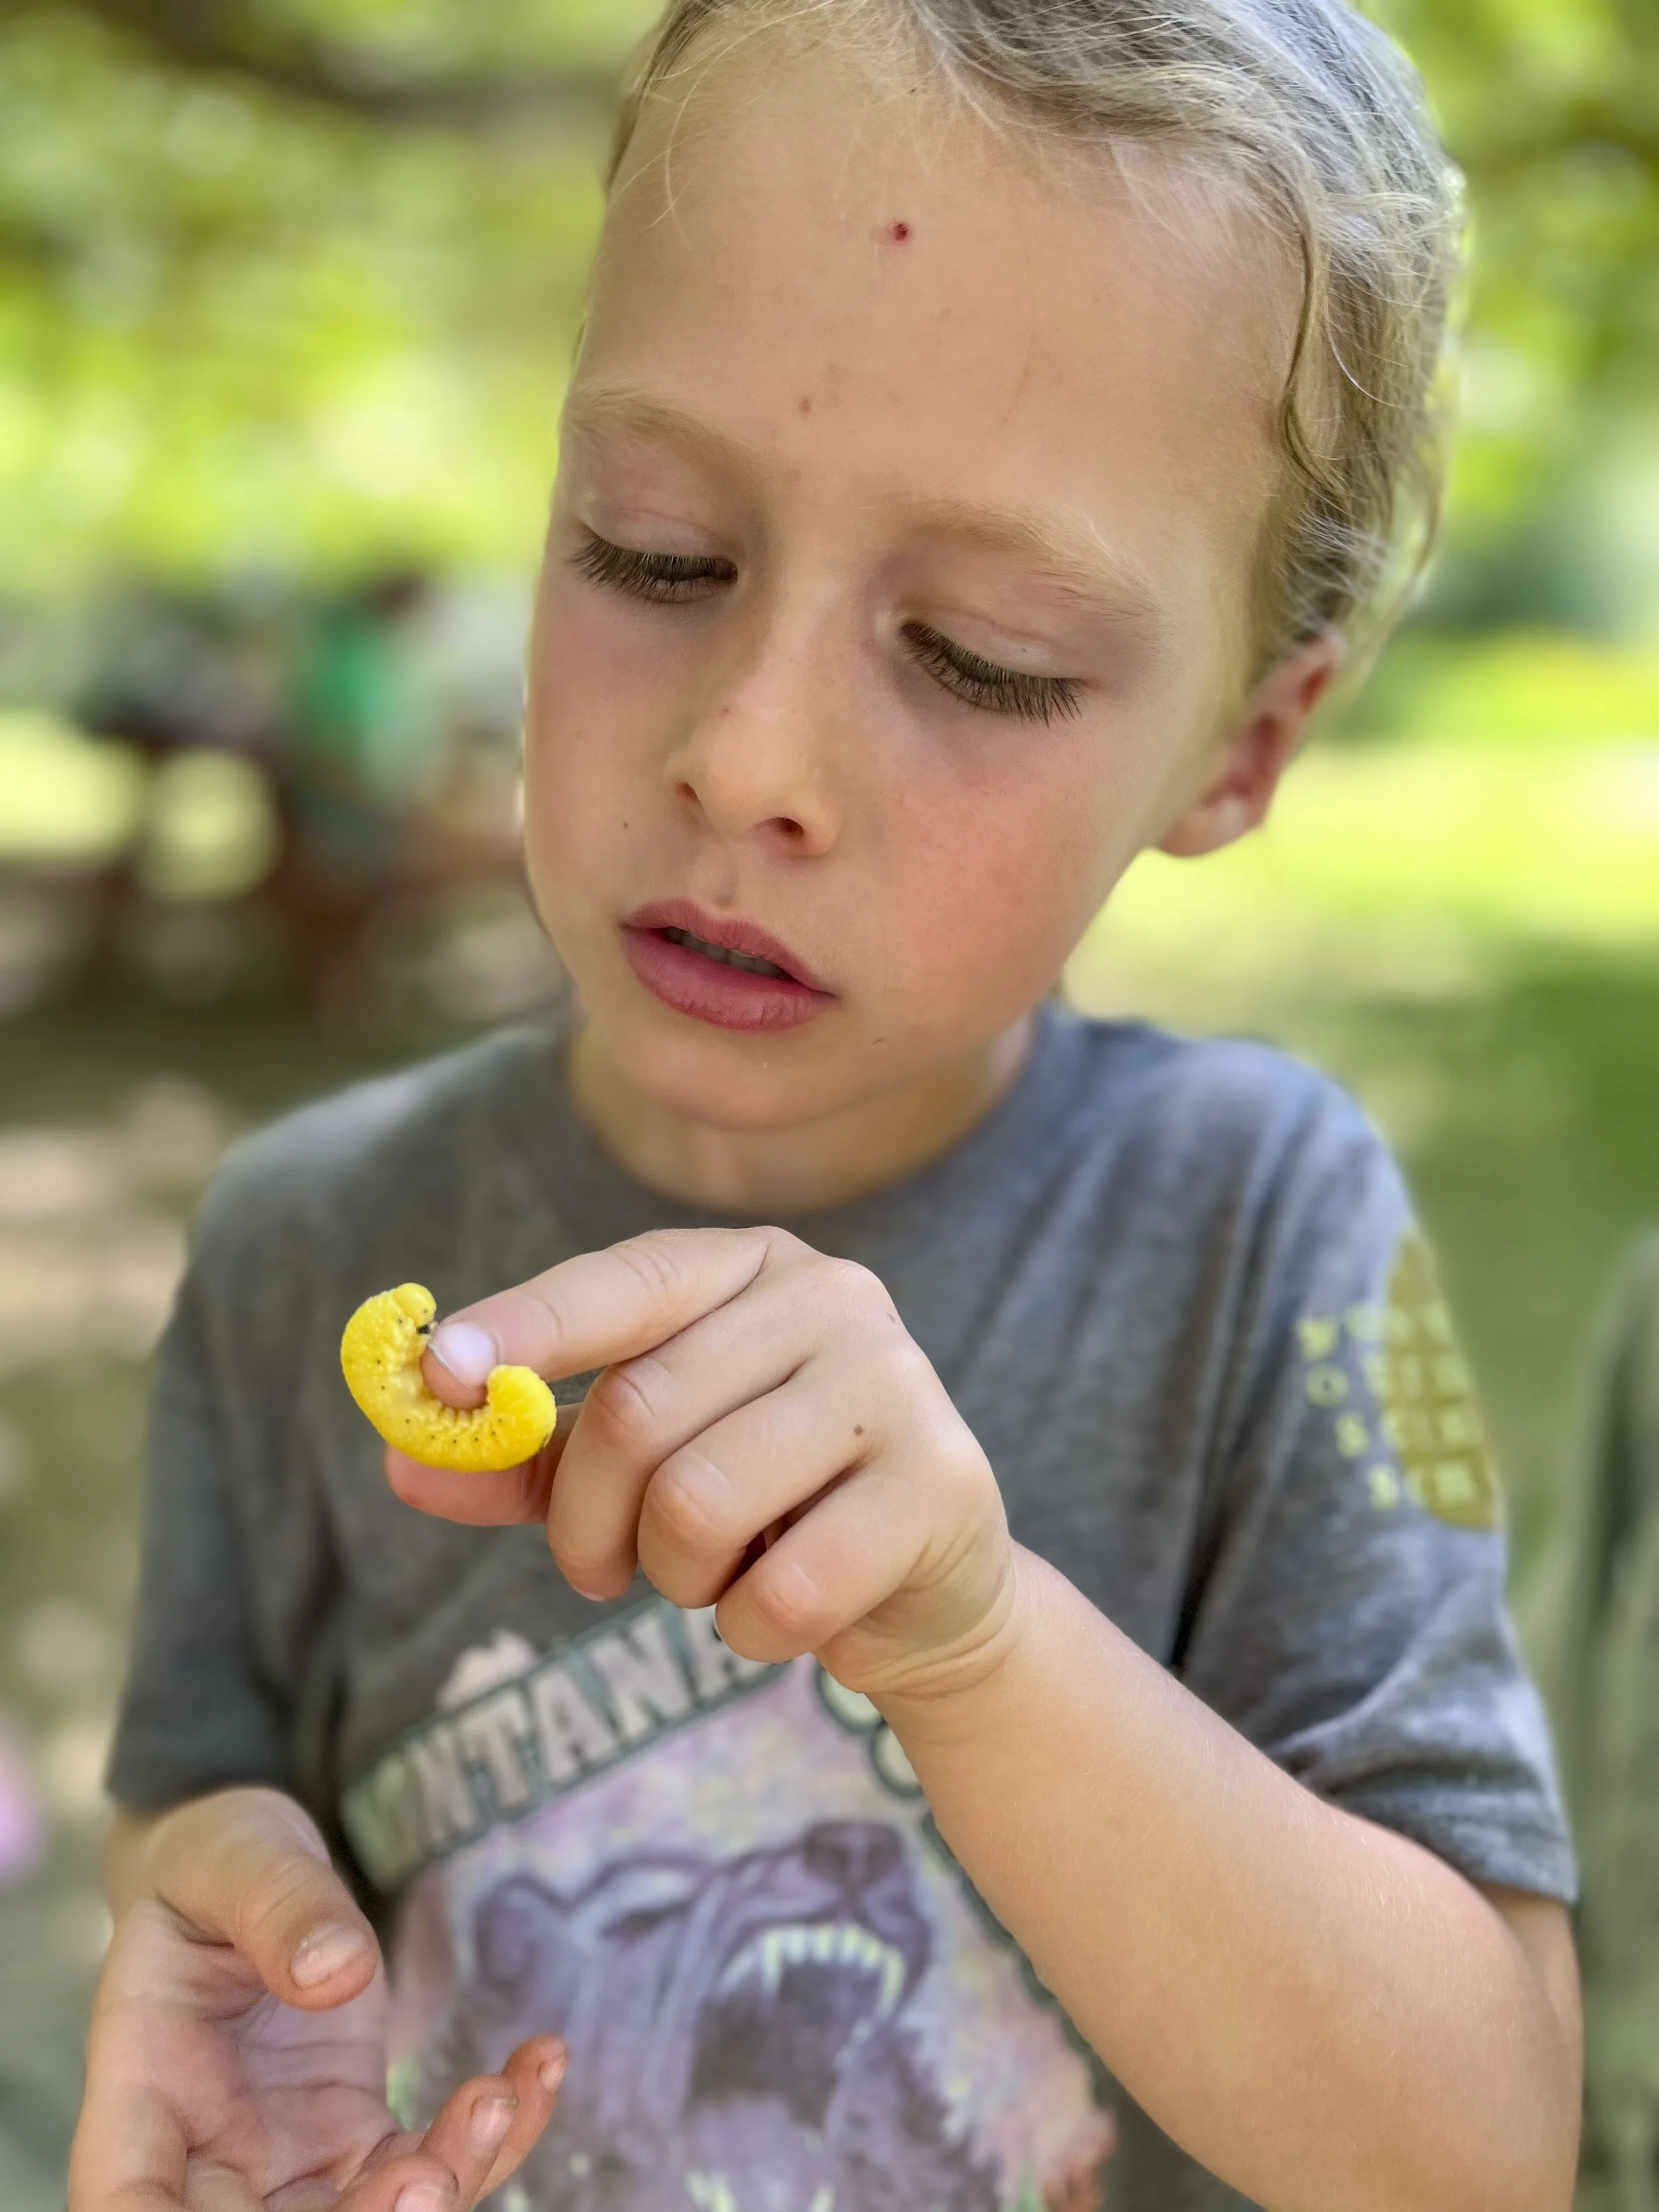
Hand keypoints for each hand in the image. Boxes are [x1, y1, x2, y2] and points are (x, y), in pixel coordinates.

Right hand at [71, 1788, 564, 2210]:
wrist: (254, 1869)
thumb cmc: (216, 1861)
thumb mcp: (233, 1858)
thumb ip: (278, 1908)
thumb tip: (338, 1970)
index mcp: (139, 2096)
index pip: (132, 2208)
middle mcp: (205, 2158)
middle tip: (433, 2173)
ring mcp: (286, 2164)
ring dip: (446, 2185)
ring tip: (500, 2096)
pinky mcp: (356, 2139)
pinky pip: (430, 2168)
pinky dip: (495, 2133)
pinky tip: (539, 2064)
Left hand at [387, 1227, 1017, 1697]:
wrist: (927, 1585)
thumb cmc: (763, 1503)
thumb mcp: (635, 1469)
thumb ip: (526, 1457)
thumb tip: (402, 1461)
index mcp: (751, 1267)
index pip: (624, 1281)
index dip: (525, 1326)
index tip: (435, 1374)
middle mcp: (833, 1298)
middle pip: (639, 1411)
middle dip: (588, 1521)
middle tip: (596, 1571)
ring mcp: (896, 1386)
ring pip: (700, 1502)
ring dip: (672, 1576)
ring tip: (709, 1576)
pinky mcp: (938, 1487)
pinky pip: (784, 1588)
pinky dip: (748, 1628)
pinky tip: (781, 1608)